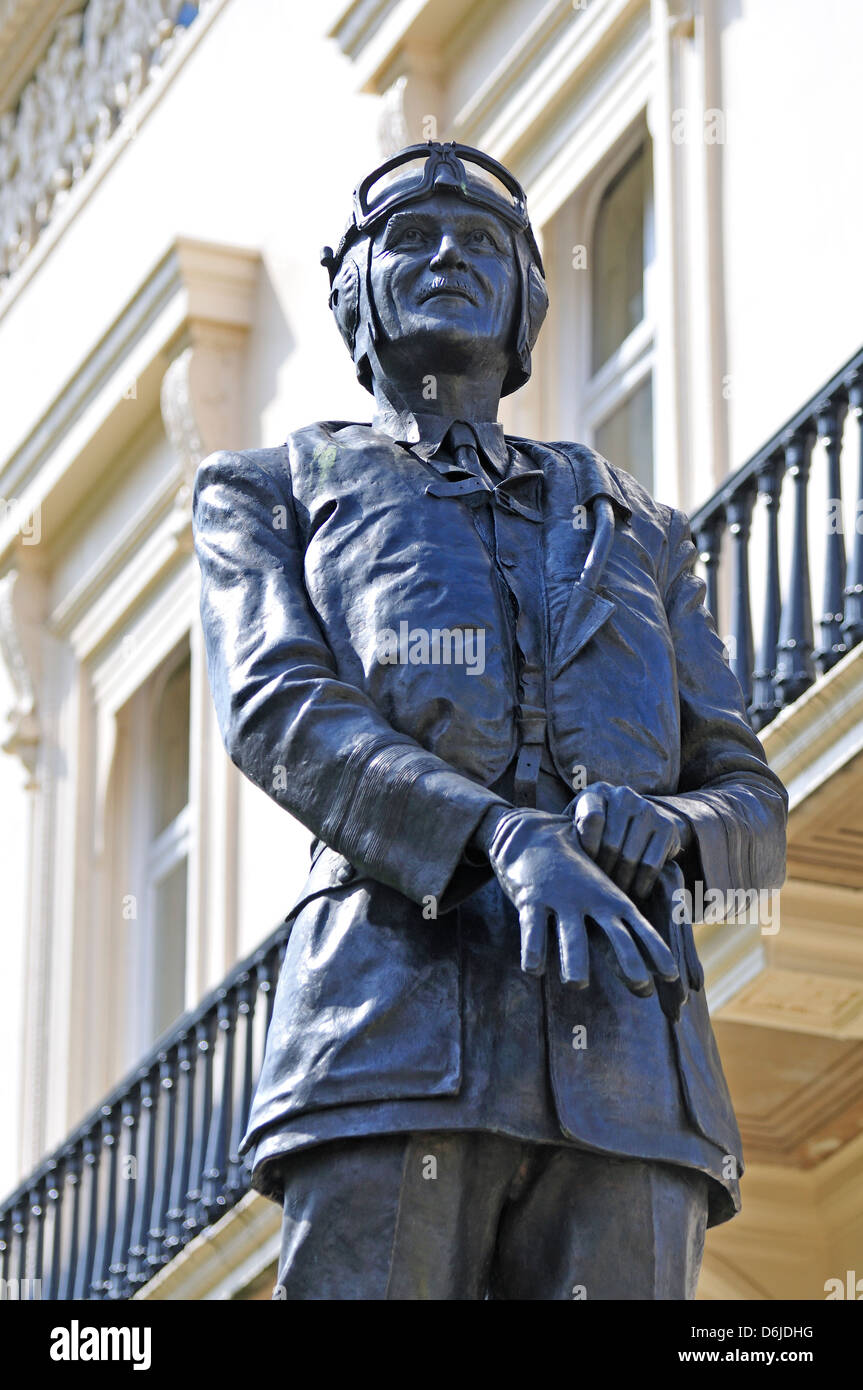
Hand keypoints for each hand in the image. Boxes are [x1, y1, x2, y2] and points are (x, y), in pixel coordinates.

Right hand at [484, 808, 680, 1000]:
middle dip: (629, 960)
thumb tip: (640, 964)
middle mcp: (590, 899)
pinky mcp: (531, 898)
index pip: (639, 928)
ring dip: (575, 960)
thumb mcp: (598, 893)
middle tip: (642, 987)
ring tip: (578, 985)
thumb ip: (615, 924)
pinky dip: (533, 949)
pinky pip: (533, 928)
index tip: (672, 976)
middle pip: (614, 934)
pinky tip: (534, 970)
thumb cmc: (571, 873)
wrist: (532, 834)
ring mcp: (560, 898)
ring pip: (571, 934)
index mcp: (610, 899)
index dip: (656, 950)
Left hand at [571, 782, 688, 900]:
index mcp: (597, 793)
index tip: (583, 867)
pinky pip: (651, 864)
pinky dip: (641, 883)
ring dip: (620, 882)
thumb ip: (566, 835)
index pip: (592, 821)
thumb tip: (552, 856)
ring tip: (612, 894)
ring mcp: (648, 809)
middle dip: (602, 873)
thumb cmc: (597, 829)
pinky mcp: (667, 826)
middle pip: (611, 844)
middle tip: (596, 891)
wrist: (640, 818)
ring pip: (630, 857)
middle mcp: (624, 795)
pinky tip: (633, 892)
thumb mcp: (578, 823)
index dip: (587, 849)